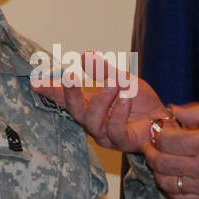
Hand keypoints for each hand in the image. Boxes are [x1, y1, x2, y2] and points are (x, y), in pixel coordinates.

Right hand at [30, 51, 167, 152]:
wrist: (164, 118)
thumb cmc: (141, 102)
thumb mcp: (122, 79)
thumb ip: (103, 71)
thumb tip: (84, 56)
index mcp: (89, 105)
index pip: (65, 98)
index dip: (50, 90)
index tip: (34, 81)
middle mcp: (93, 121)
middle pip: (74, 110)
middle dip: (70, 94)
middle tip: (70, 76)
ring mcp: (105, 134)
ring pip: (92, 121)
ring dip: (102, 99)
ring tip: (114, 84)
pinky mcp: (120, 142)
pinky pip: (114, 129)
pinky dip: (118, 112)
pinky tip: (125, 98)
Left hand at [143, 103, 198, 198]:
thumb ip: (197, 111)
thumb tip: (172, 109)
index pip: (166, 141)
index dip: (156, 134)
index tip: (157, 131)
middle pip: (160, 162)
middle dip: (150, 152)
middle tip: (151, 147)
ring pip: (165, 182)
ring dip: (157, 171)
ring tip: (160, 162)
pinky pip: (178, 198)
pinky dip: (169, 188)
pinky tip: (171, 179)